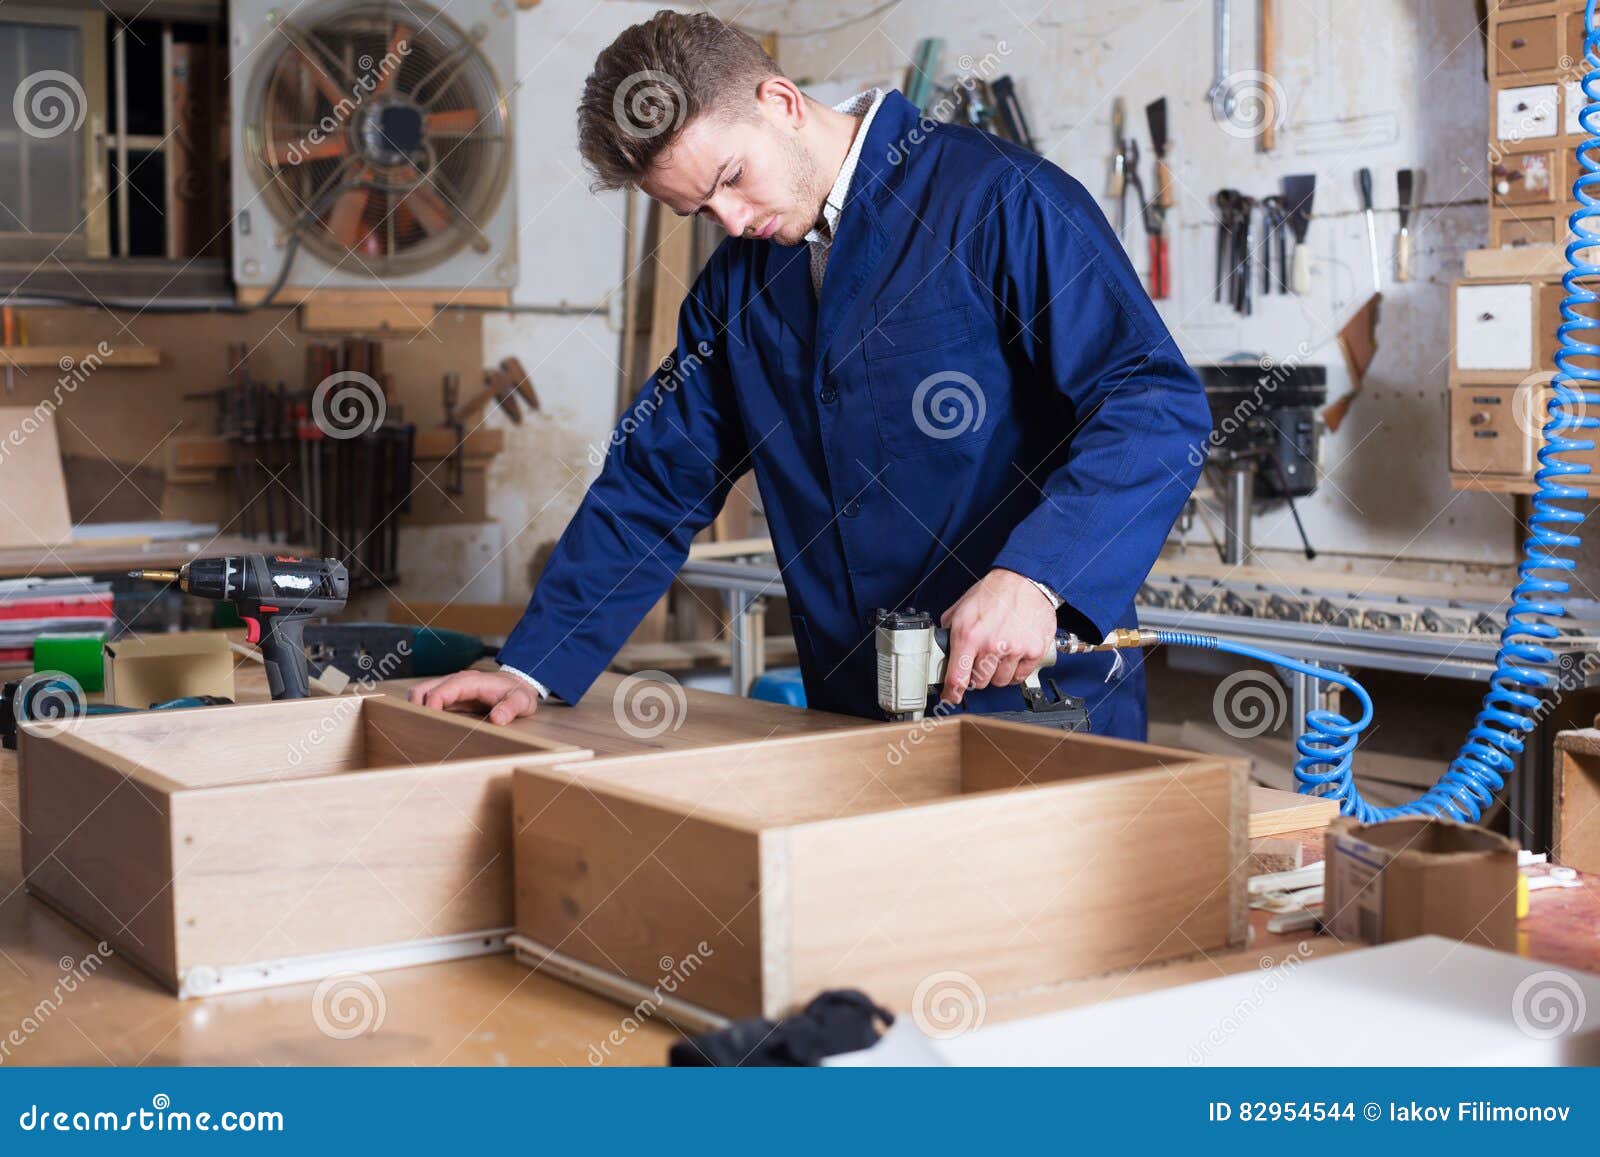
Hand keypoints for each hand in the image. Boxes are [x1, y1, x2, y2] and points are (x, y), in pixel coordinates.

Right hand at [407, 670, 539, 725]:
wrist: (519, 685)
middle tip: (422, 730)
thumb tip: (497, 719)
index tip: (432, 723)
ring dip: (416, 710)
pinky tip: (429, 727)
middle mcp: (455, 682)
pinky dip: (422, 712)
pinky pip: (427, 701)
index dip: (433, 705)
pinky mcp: (449, 698)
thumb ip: (510, 708)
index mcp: (470, 681)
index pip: (442, 690)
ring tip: (423, 730)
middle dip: (416, 709)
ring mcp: (450, 689)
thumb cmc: (518, 693)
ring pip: (420, 695)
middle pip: (422, 690)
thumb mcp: (521, 701)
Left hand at [939, 569, 1057, 704]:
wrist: (1025, 579)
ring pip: (1001, 681)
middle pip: (980, 682)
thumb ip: (950, 630)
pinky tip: (1014, 655)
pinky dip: (1016, 671)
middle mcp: (991, 645)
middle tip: (982, 661)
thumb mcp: (962, 608)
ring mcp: (1014, 650)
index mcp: (968, 635)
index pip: (957, 677)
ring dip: (998, 673)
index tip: (952, 697)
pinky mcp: (1034, 651)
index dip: (952, 693)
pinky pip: (1021, 676)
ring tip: (999, 654)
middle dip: (978, 675)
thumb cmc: (994, 592)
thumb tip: (943, 648)